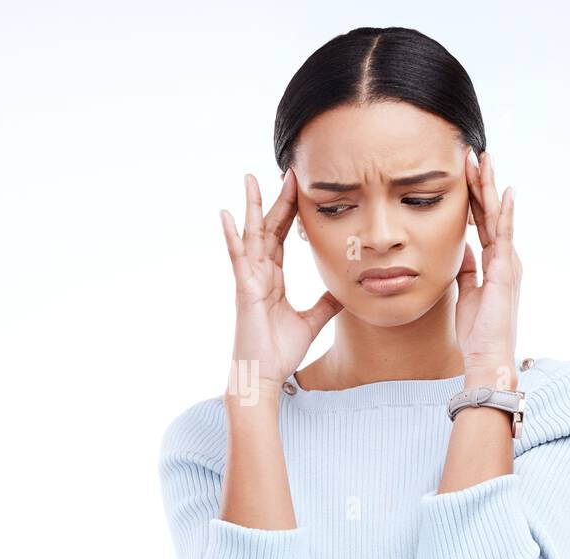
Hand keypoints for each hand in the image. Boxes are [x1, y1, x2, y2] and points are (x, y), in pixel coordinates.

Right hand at [219, 170, 341, 402]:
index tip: (298, 187)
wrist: (263, 377)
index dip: (289, 211)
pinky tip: (226, 214)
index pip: (281, 237)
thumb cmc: (279, 353)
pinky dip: (232, 236)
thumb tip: (343, 292)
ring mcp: (249, 280)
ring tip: (250, 179)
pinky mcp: (244, 290)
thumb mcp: (310, 323)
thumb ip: (325, 305)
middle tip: (286, 170)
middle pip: (268, 228)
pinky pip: (238, 258)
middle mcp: (259, 274)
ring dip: (252, 206)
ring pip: (252, 235)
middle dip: (277, 199)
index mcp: (273, 279)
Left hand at [456, 149, 520, 388]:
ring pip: (498, 216)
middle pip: (491, 212)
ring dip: (490, 187)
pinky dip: (507, 213)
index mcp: (494, 262)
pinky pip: (506, 236)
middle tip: (474, 154)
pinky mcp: (507, 271)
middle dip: (482, 183)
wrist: (487, 355)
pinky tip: (506, 192)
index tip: (464, 173)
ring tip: (484, 160)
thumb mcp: (466, 292)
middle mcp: (505, 257)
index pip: (482, 221)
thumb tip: (460, 250)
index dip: (473, 197)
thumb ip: (466, 270)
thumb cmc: (477, 331)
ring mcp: (508, 262)